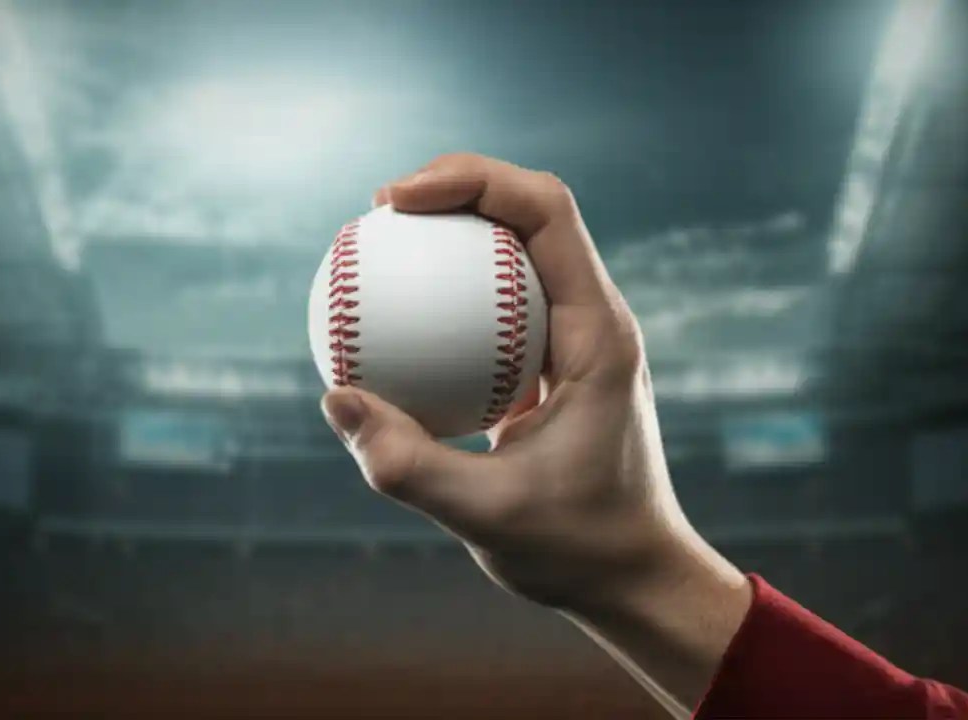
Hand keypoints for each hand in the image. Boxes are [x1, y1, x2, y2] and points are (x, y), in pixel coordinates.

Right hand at [321, 153, 750, 710]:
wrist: (632, 578)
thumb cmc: (577, 550)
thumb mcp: (487, 517)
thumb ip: (409, 465)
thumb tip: (335, 398)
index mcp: (600, 332)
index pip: (546, 212)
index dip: (472, 179)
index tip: (395, 201)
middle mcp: (594, 319)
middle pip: (529, 212)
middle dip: (455, 187)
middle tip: (376, 212)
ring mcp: (576, 339)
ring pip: (514, 253)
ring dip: (451, 236)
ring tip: (377, 251)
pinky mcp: (554, 365)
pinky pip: (499, 307)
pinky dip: (448, 297)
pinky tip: (395, 325)